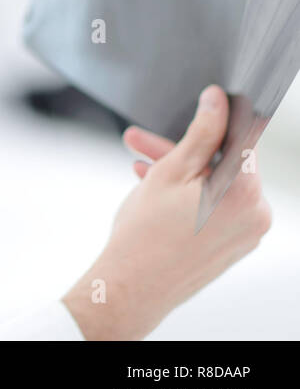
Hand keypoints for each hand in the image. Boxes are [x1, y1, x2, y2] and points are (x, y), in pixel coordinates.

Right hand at [61, 84, 270, 339]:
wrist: (132, 288)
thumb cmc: (144, 235)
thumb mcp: (169, 171)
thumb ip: (201, 132)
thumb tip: (217, 100)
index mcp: (244, 192)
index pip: (242, 137)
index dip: (217, 117)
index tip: (199, 105)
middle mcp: (256, 214)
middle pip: (222, 163)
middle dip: (180, 150)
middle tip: (140, 141)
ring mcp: (247, 233)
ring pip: (215, 185)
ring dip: (180, 172)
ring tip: (138, 168)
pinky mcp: (233, 245)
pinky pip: (216, 207)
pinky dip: (190, 195)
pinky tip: (153, 190)